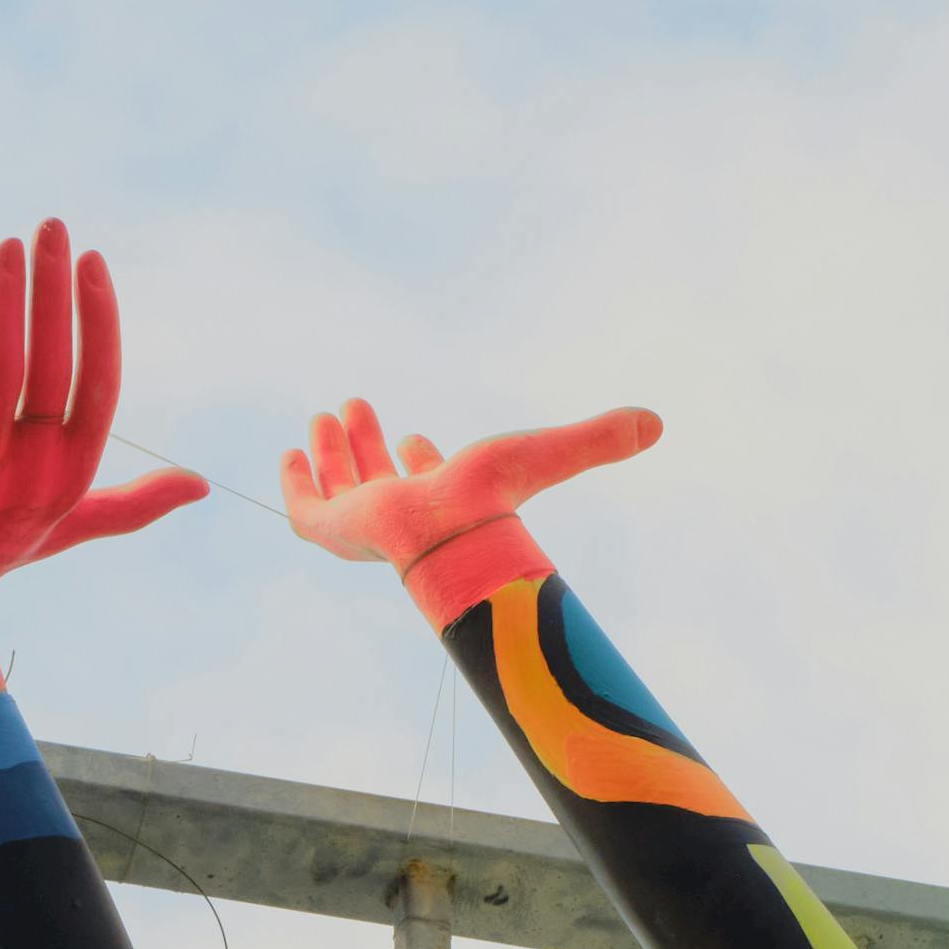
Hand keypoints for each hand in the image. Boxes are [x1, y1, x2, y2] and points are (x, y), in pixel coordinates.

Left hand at [0, 223, 206, 712]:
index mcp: (71, 473)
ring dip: (8, 305)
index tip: (91, 261)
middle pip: (52, 367)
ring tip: (9, 245)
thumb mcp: (70, 522)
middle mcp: (32, 470)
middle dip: (54, 293)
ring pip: (0, 375)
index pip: (99, 386)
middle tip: (52, 226)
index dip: (99, 321)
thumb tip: (202, 486)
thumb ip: (134, 503)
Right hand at [274, 388, 658, 617]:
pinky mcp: (330, 529)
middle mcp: (402, 512)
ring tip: (326, 417)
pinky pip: (304, 507)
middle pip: (380, 477)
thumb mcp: (542, 456)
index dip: (421, 457)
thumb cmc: (489, 504)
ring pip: (341, 487)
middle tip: (358, 409)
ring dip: (335, 453)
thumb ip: (597, 440)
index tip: (413, 436)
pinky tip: (289, 453)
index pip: (426, 479)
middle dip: (368, 446)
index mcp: (443, 501)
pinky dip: (294, 482)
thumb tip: (659, 422)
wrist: (443, 539)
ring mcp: (363, 523)